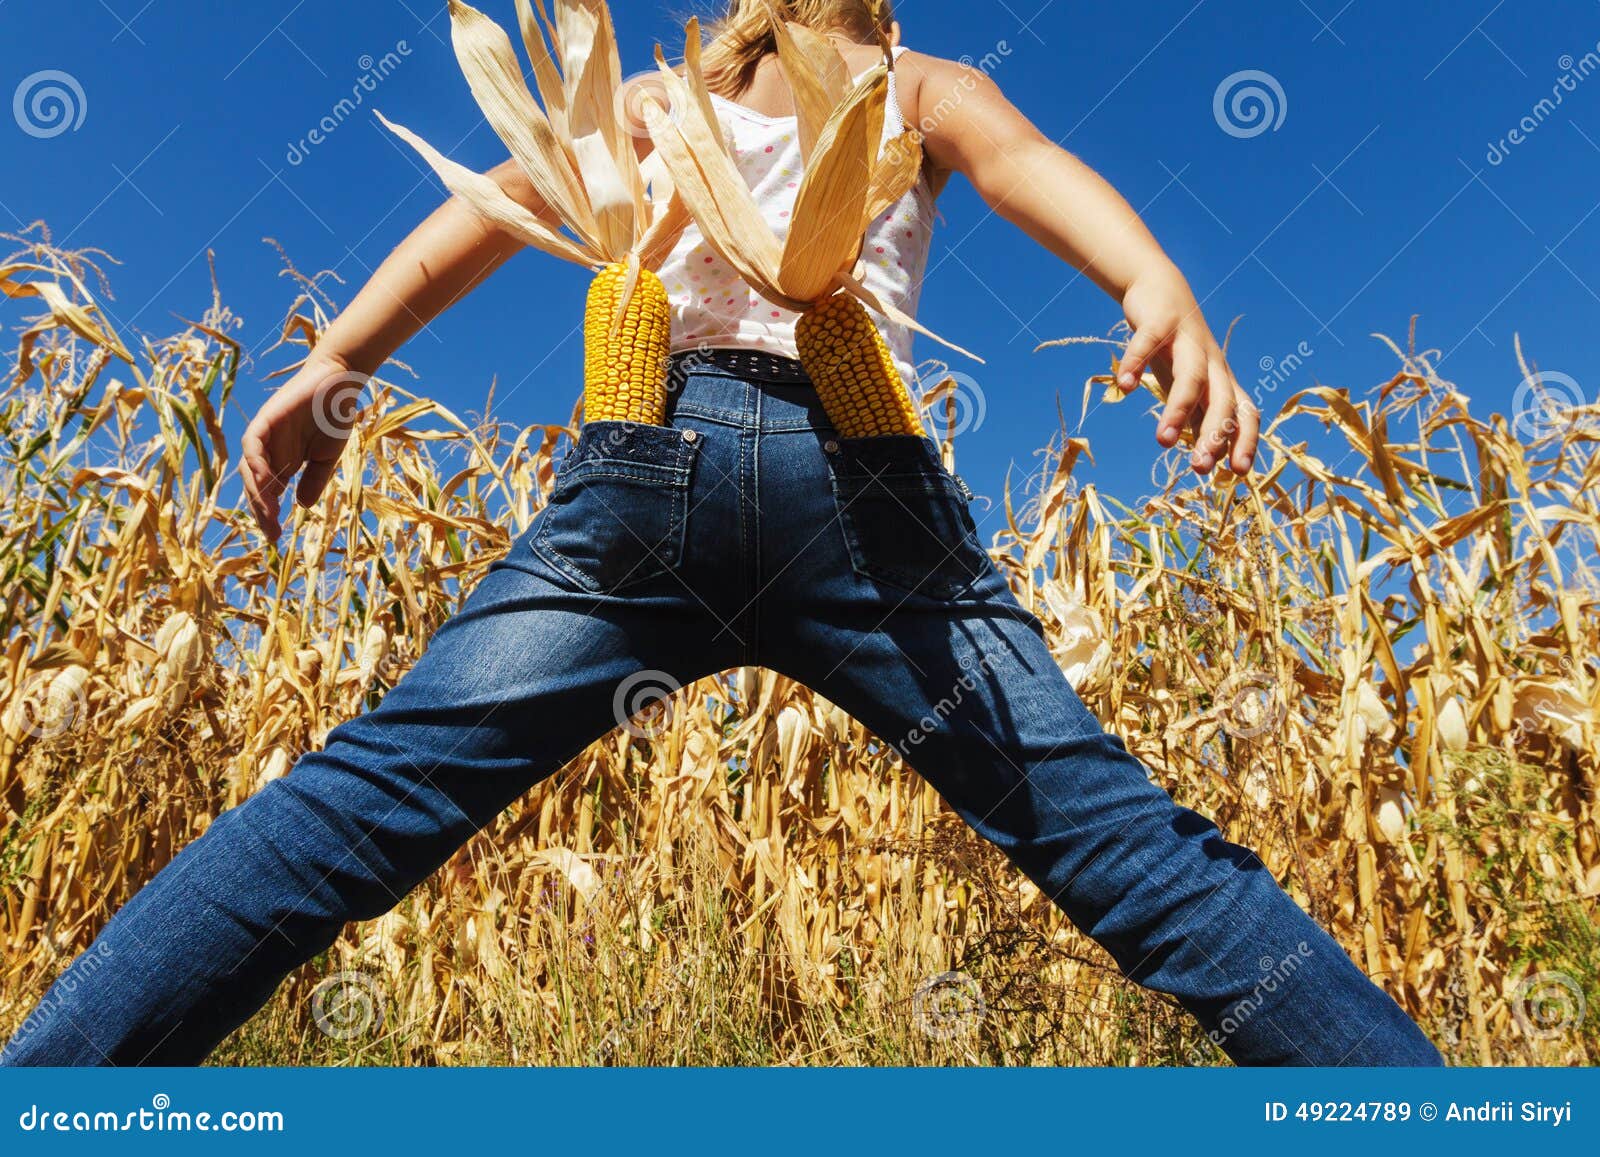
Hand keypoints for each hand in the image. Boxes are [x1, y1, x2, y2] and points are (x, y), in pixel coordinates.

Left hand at [240, 355, 367, 538]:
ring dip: (257, 493)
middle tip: (272, 533)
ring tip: (270, 514)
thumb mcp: (326, 457)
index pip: (269, 494)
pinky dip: (256, 465)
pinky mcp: (265, 421)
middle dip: (261, 511)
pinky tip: (268, 484)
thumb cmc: (334, 417)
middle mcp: (269, 452)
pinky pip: (252, 447)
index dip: (269, 515)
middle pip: (255, 486)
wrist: (339, 384)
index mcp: (283, 462)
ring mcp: (264, 437)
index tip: (276, 537)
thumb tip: (301, 506)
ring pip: (249, 470)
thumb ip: (313, 480)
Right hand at [1115, 270, 1258, 475]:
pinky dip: (1136, 363)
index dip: (1244, 441)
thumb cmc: (1176, 346)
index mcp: (1221, 379)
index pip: (1244, 413)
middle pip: (1222, 400)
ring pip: (1191, 376)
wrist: (1159, 287)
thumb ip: (1198, 418)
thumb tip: (1207, 461)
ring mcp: (1186, 339)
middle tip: (1199, 468)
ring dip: (1179, 409)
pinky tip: (1124, 387)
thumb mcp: (1188, 385)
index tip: (1237, 474)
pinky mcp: (1159, 320)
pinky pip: (1148, 343)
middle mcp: (1211, 361)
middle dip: (1215, 435)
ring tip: (1162, 441)